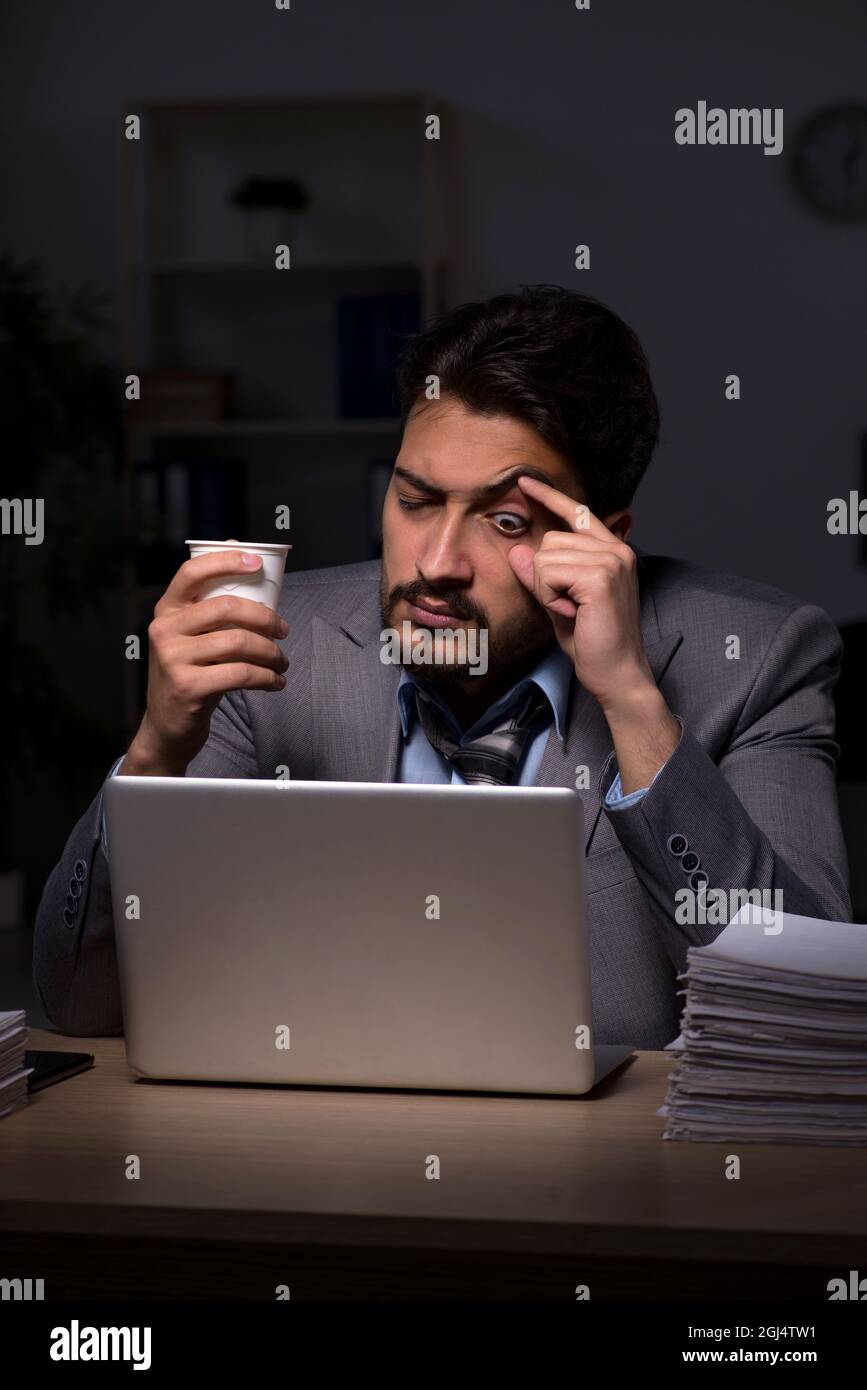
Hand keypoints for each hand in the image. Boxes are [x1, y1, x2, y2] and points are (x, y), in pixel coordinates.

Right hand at [124, 545, 288, 774]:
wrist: (166, 726)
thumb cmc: (190, 674)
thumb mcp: (191, 639)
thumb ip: (212, 610)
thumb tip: (250, 563)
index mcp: (166, 610)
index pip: (192, 572)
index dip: (226, 561)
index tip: (257, 563)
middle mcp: (164, 630)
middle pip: (227, 608)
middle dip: (265, 618)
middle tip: (283, 631)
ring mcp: (173, 659)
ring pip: (239, 642)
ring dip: (271, 653)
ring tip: (281, 662)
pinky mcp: (188, 687)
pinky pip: (241, 674)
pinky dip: (267, 678)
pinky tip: (276, 682)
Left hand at [507, 476, 652, 710]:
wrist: (616, 674)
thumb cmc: (592, 642)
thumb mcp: (558, 602)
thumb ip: (540, 575)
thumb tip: (518, 549)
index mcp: (613, 551)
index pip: (577, 513)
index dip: (549, 497)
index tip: (523, 481)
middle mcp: (616, 549)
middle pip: (550, 540)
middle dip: (545, 577)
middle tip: (569, 607)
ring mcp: (611, 560)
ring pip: (545, 557)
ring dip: (548, 589)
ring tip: (573, 611)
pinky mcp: (600, 576)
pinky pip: (548, 573)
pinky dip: (550, 597)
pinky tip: (572, 613)